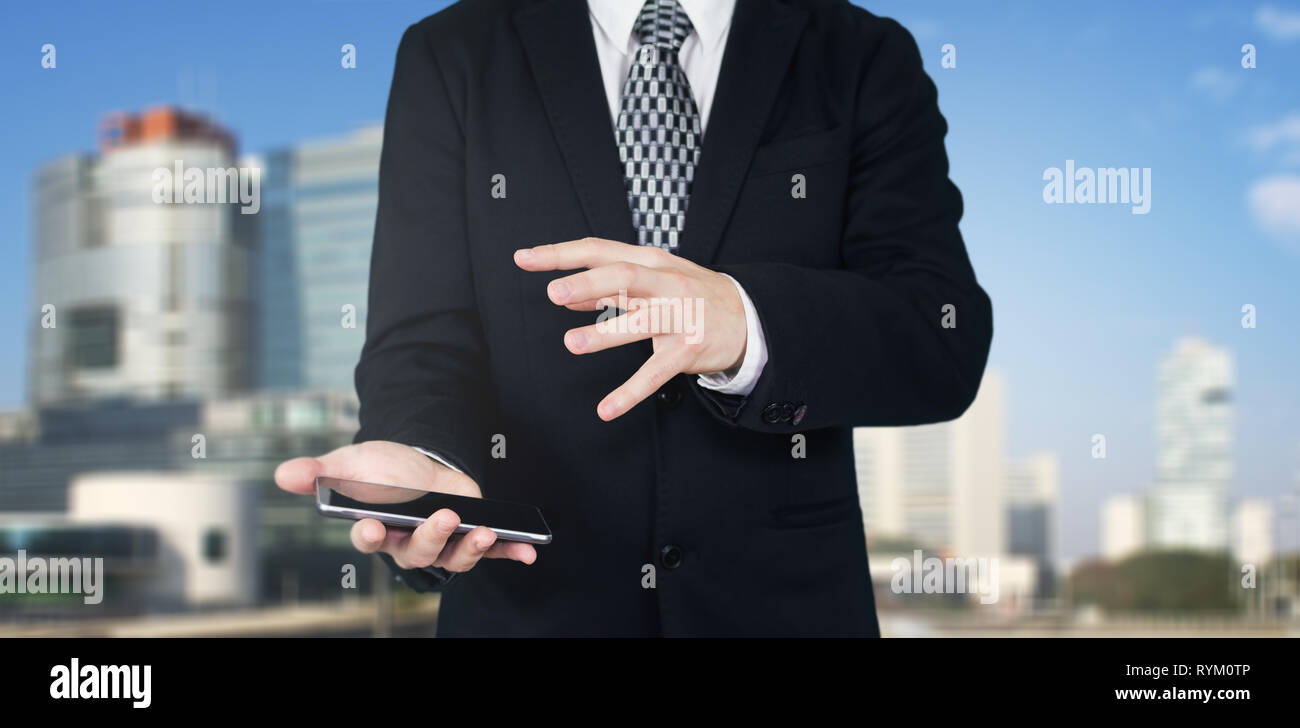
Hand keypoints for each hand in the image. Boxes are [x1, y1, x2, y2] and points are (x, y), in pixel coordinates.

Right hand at [274, 440, 536, 570]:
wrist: (416, 462)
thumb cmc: (379, 470)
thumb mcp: (348, 464)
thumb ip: (319, 473)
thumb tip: (283, 475)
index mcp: (376, 528)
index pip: (370, 539)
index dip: (372, 536)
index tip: (374, 526)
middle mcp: (408, 543)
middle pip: (417, 552)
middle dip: (430, 538)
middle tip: (442, 517)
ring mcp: (441, 541)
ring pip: (454, 557)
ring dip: (471, 548)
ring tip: (484, 532)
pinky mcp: (468, 534)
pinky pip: (491, 551)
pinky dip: (509, 553)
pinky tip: (528, 553)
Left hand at [514, 237, 747, 420]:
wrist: (747, 316)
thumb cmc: (689, 295)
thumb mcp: (652, 281)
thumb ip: (608, 288)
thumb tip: (566, 292)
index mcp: (650, 262)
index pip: (600, 251)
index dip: (561, 254)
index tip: (524, 258)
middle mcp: (664, 284)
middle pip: (623, 277)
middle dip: (589, 283)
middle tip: (553, 293)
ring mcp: (678, 317)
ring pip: (639, 323)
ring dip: (605, 334)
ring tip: (572, 344)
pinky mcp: (687, 351)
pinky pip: (655, 374)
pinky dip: (630, 393)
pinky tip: (606, 409)